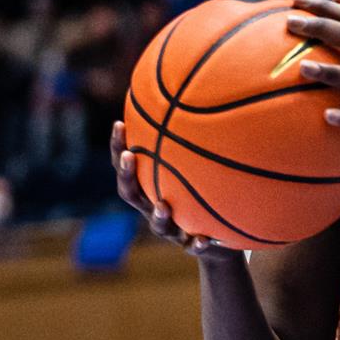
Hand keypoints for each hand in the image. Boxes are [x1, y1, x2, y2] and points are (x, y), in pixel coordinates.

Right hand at [108, 123, 239, 259]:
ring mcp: (171, 230)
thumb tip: (204, 92)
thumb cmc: (206, 196)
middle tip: (129, 156)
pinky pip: (193, 247)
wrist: (219, 242)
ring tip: (163, 207)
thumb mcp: (201, 168)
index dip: (119, 147)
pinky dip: (198, 244)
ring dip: (158, 216)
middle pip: (131, 194)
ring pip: (157, 225)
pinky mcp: (191, 247)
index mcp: (151, 187)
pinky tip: (205, 240)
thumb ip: (198, 142)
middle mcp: (154, 207)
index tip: (119, 124)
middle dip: (127, 175)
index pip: (128, 165)